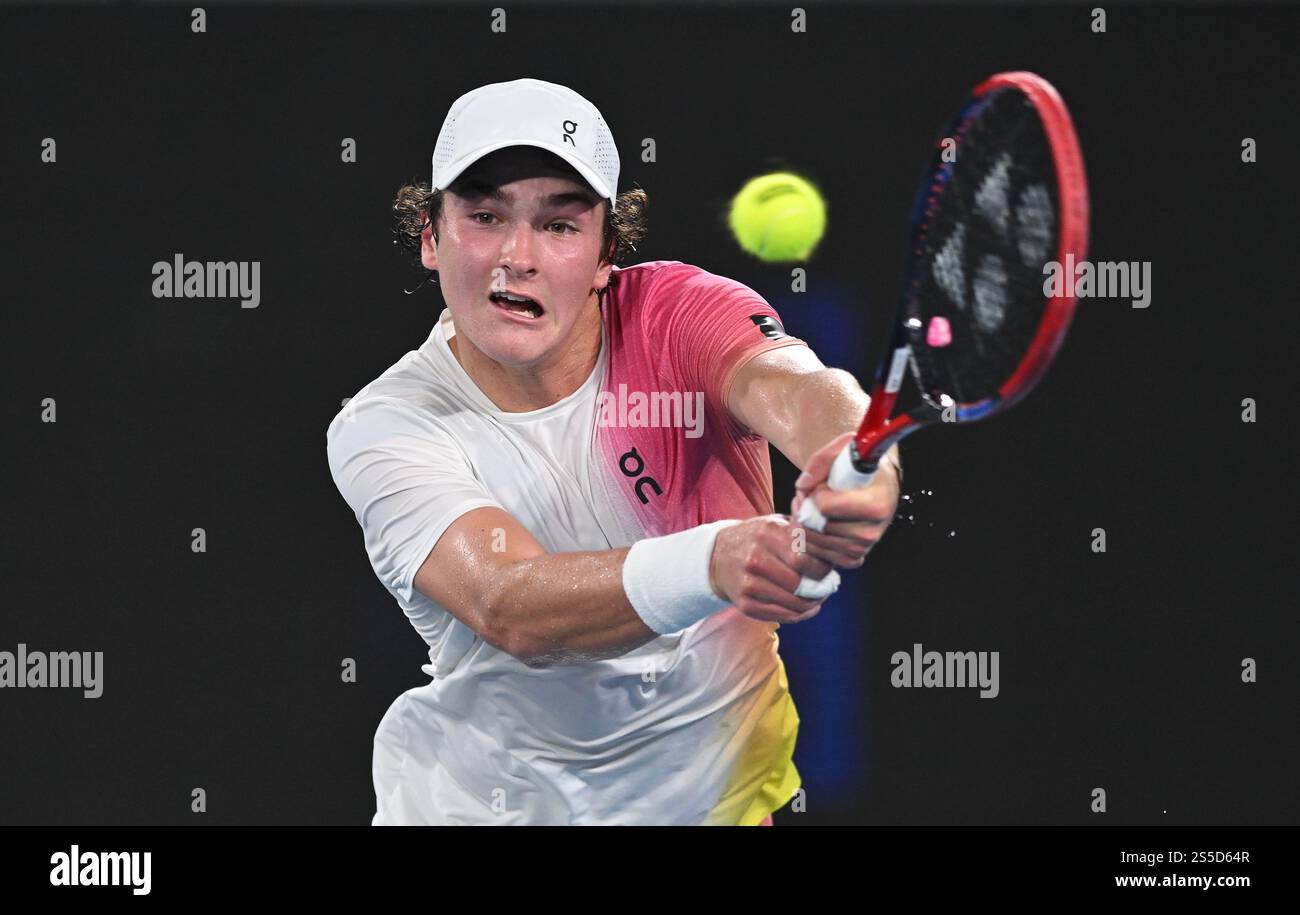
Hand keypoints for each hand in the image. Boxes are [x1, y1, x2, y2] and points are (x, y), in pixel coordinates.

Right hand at [709, 514, 835, 623]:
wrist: (718, 557)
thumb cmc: (757, 539)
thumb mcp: (775, 524)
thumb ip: (802, 530)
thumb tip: (835, 547)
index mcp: (767, 533)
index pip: (804, 558)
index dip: (823, 568)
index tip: (830, 570)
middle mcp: (755, 558)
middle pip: (799, 583)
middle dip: (820, 588)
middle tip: (829, 586)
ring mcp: (748, 583)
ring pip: (793, 603)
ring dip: (813, 604)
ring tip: (819, 597)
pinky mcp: (744, 604)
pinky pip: (782, 615)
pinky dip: (800, 614)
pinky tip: (807, 608)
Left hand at [790, 432, 899, 569]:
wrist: (875, 483)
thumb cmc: (859, 464)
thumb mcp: (843, 448)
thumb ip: (820, 461)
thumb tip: (803, 486)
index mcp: (877, 504)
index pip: (826, 507)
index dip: (815, 493)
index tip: (822, 484)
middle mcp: (872, 531)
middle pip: (817, 527)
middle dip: (805, 509)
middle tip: (808, 495)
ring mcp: (862, 548)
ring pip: (814, 543)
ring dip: (804, 524)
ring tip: (811, 507)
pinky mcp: (853, 558)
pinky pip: (820, 555)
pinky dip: (811, 541)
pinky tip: (816, 523)